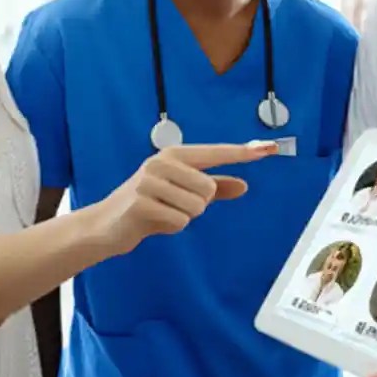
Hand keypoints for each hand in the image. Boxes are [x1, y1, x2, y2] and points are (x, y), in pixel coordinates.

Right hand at [94, 141, 277, 255]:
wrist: (106, 225)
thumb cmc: (149, 205)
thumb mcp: (182, 193)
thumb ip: (213, 187)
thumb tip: (244, 186)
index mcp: (175, 155)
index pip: (216, 153)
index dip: (243, 152)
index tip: (270, 149)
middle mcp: (162, 162)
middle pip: (209, 189)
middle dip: (197, 205)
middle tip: (172, 205)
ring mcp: (150, 181)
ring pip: (197, 207)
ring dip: (184, 217)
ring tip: (162, 213)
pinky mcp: (141, 203)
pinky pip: (180, 221)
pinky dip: (171, 227)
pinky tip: (153, 222)